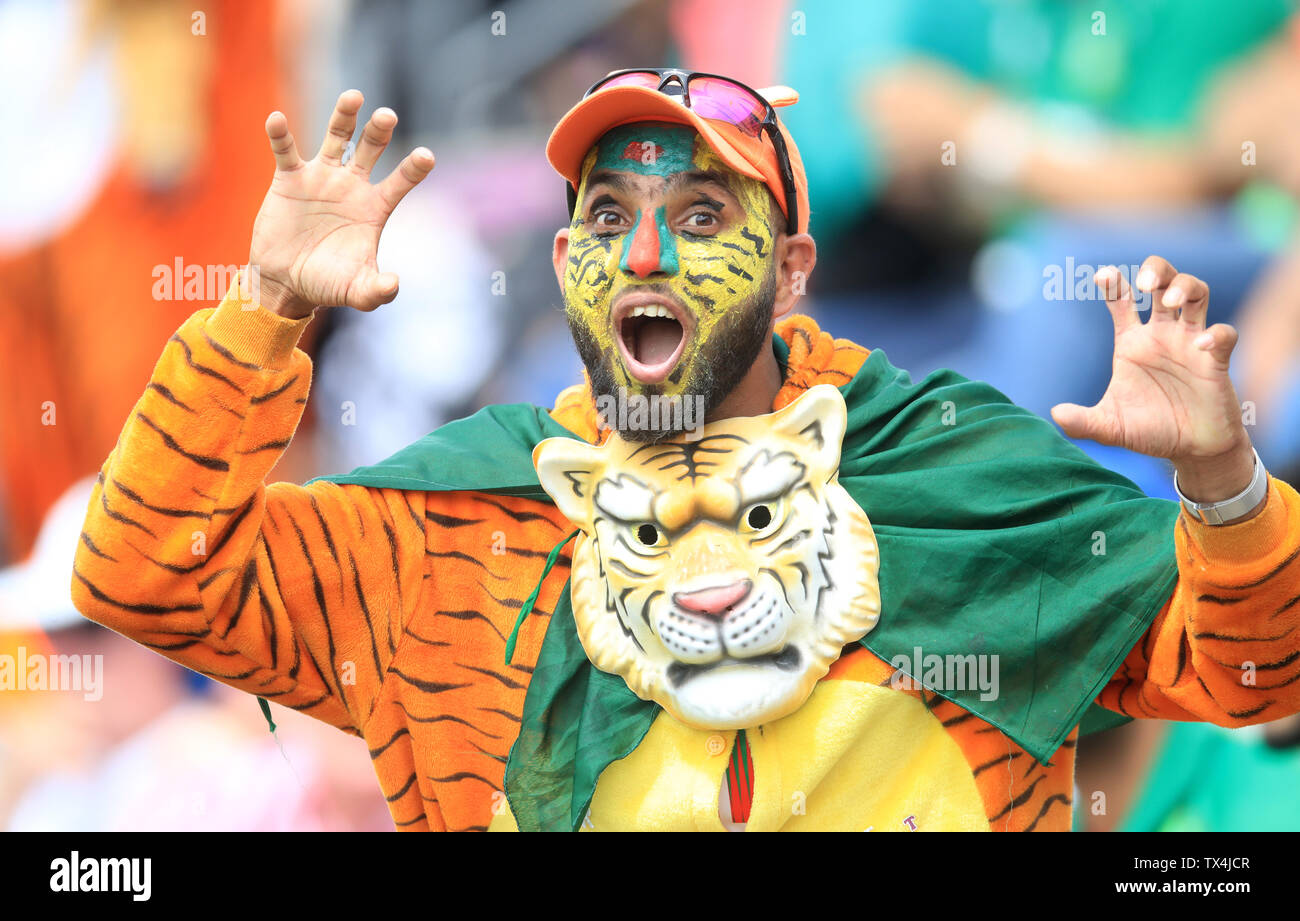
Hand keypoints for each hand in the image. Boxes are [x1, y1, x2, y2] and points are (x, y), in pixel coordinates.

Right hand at [248, 90, 434, 318]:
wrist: (285, 282)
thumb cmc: (327, 284)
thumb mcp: (356, 291)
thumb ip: (377, 291)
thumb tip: (394, 285)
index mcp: (374, 207)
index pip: (400, 182)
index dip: (413, 169)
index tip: (427, 157)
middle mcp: (351, 186)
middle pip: (370, 149)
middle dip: (380, 131)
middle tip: (388, 116)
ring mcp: (321, 178)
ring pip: (335, 137)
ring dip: (344, 116)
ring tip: (354, 96)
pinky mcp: (289, 179)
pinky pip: (286, 151)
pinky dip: (280, 135)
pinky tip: (277, 119)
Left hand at [1051, 256, 1255, 503]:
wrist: (1191, 450)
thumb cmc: (1150, 430)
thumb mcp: (1110, 427)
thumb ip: (1082, 422)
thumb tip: (1055, 414)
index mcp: (1132, 342)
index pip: (1122, 302)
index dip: (1113, 284)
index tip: (1103, 275)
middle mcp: (1162, 335)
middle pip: (1164, 282)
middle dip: (1156, 270)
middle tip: (1144, 283)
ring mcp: (1191, 344)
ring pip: (1197, 294)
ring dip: (1185, 287)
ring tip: (1169, 300)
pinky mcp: (1216, 361)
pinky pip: (1224, 334)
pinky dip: (1216, 334)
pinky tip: (1200, 344)